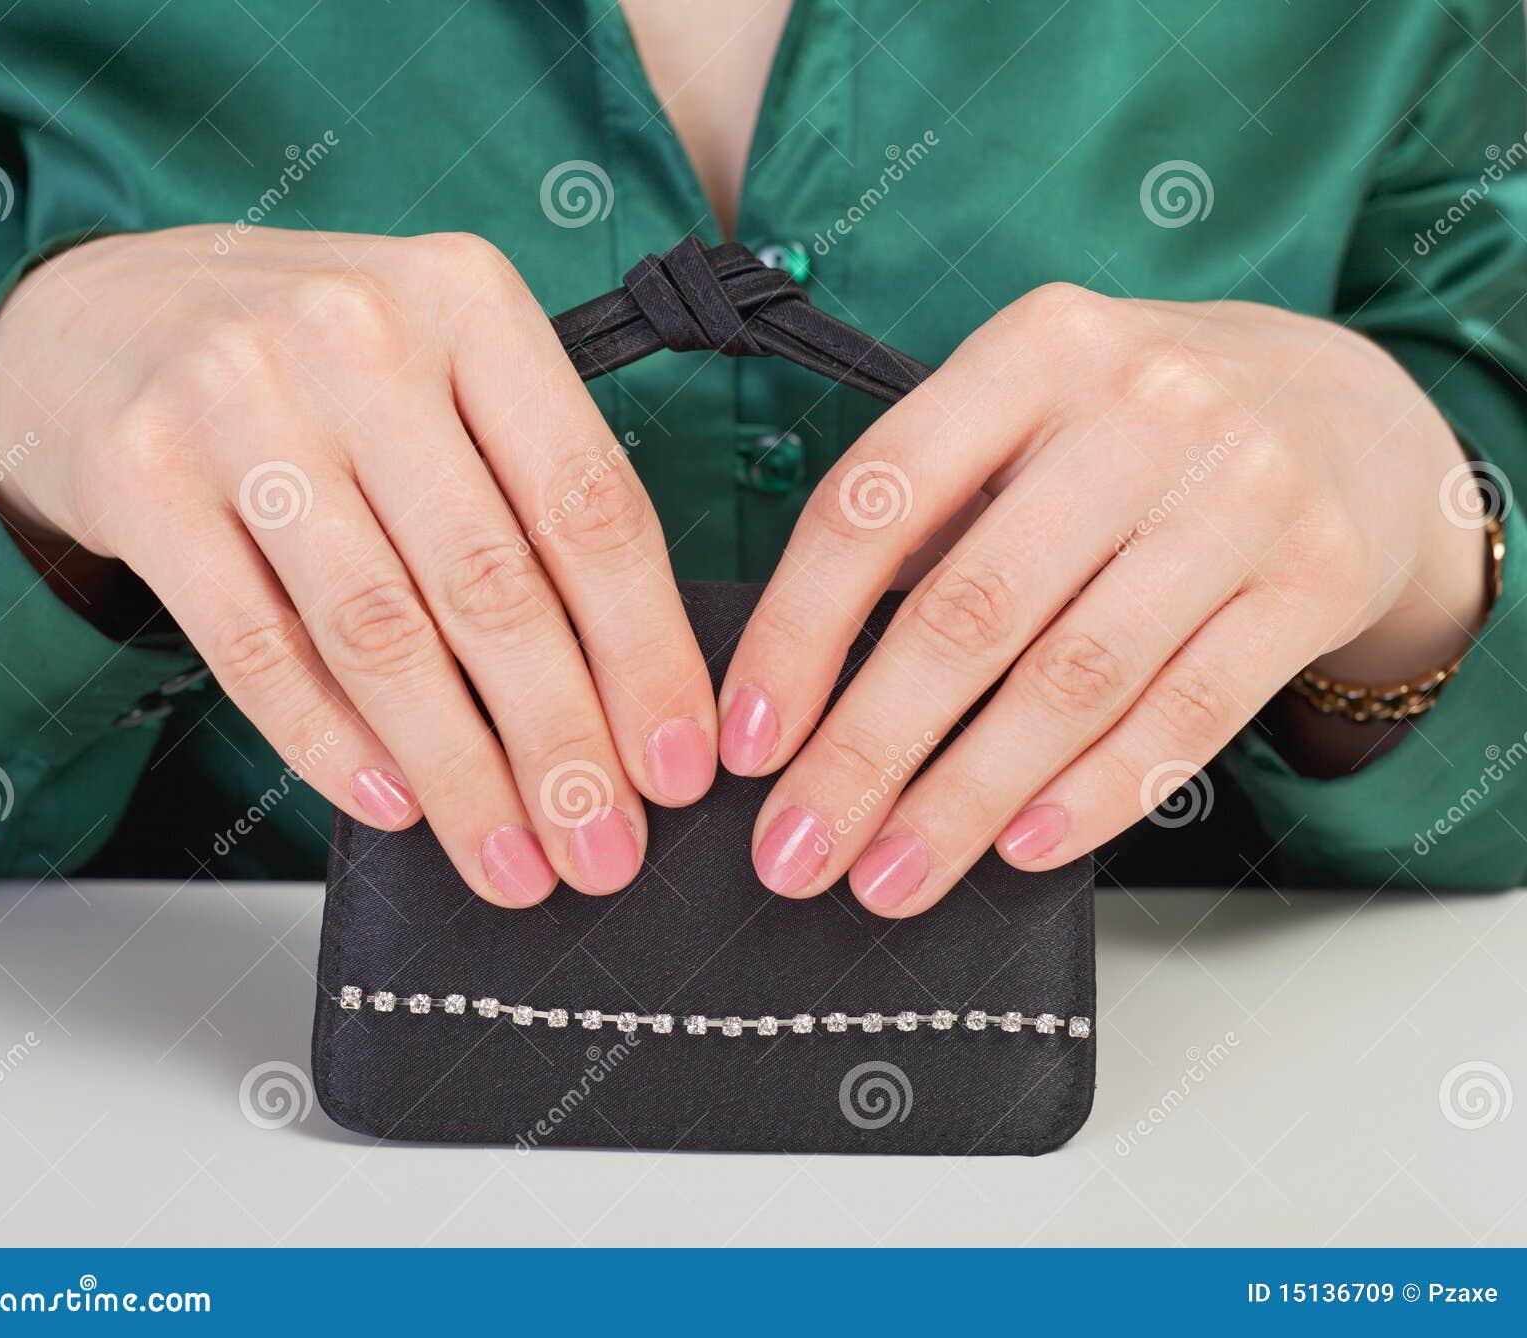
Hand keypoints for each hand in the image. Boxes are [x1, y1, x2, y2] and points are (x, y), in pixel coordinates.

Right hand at [0, 227, 717, 904]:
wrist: (102, 319)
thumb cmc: (319, 372)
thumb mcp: (444, 380)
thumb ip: (526, 498)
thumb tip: (624, 696)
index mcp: (470, 302)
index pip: (589, 504)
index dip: (646, 652)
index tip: (678, 769)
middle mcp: (359, 336)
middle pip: (491, 582)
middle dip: (562, 744)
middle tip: (602, 850)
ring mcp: (238, 400)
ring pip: (380, 631)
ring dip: (461, 771)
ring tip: (512, 862)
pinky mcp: (140, 475)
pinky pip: (258, 647)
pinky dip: (334, 743)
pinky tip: (396, 806)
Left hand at [720, 283, 1488, 914]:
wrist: (1353, 415)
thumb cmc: (1139, 433)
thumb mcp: (1029, 415)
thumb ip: (932, 512)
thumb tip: (811, 685)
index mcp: (1032, 350)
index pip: (878, 500)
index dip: (798, 632)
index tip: (748, 744)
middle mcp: (1140, 407)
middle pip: (971, 607)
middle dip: (867, 750)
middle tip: (799, 852)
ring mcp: (1241, 490)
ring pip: (1075, 676)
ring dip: (967, 798)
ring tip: (892, 879)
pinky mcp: (1316, 577)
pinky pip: (1188, 710)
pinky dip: (1097, 792)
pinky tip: (1021, 848)